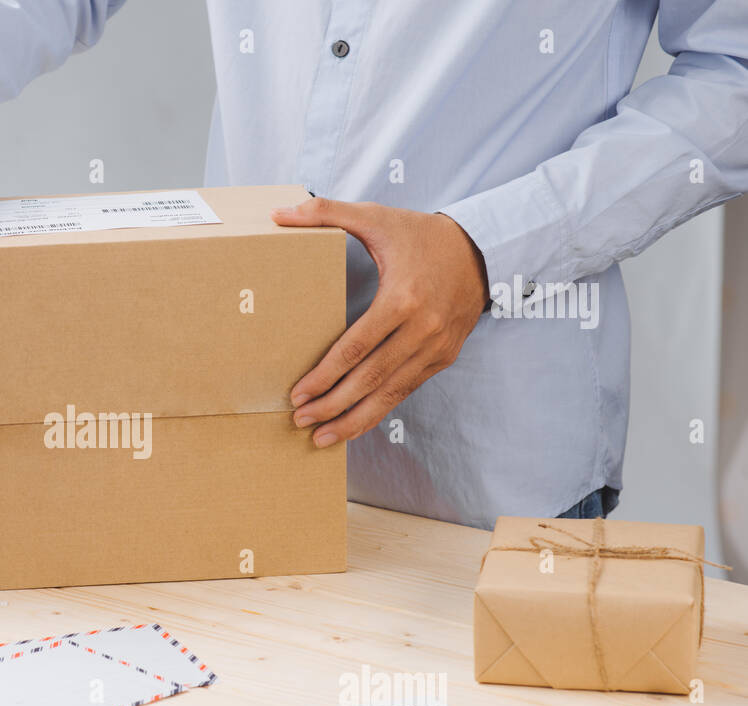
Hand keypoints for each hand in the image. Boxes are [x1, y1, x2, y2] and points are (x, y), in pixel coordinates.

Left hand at [271, 199, 487, 447]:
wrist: (482, 250)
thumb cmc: (422, 235)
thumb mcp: (376, 217)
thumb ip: (326, 213)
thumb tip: (278, 214)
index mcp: (402, 299)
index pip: (355, 348)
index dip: (324, 375)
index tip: (298, 393)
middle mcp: (421, 330)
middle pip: (370, 379)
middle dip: (332, 404)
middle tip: (300, 420)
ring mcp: (435, 348)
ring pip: (389, 394)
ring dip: (353, 419)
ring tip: (321, 437)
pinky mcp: (443, 359)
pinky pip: (405, 392)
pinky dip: (378, 411)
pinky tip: (354, 424)